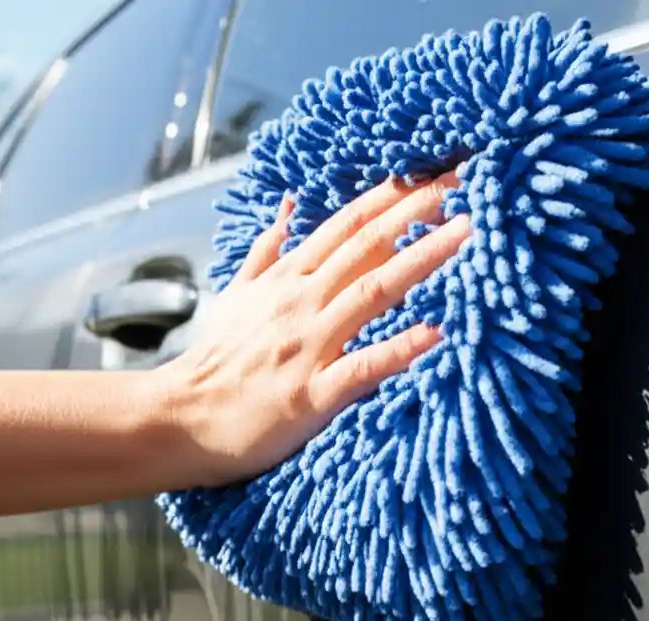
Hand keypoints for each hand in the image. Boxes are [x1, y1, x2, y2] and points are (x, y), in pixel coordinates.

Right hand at [161, 172, 467, 485]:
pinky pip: (363, 366)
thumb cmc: (215, 361)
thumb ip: (266, 250)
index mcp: (287, 279)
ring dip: (422, 260)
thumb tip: (287, 207)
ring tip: (466, 235)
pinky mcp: (312, 393)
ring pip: (373, 292)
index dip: (392, 196)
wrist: (181, 419)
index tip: (434, 173)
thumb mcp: (236, 295)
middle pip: (368, 245)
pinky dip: (400, 348)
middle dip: (418, 211)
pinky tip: (438, 333)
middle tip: (465, 183)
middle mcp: (301, 302)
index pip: (347, 225)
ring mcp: (308, 345)